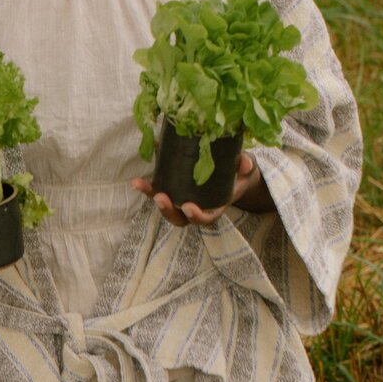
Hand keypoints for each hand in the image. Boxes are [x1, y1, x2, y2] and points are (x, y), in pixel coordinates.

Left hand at [131, 151, 267, 228]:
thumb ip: (245, 166)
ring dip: (152, 197)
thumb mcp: (245, 169)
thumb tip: (243, 163)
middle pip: (179, 218)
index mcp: (215, 207)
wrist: (233, 173)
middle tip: (160, 198)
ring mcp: (183, 201)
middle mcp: (197, 208)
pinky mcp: (174, 190)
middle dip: (168, 210)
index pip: (205, 218)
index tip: (188, 207)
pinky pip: (159, 192)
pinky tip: (137, 179)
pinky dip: (148, 188)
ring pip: (166, 207)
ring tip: (140, 185)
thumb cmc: (239, 174)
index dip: (196, 216)